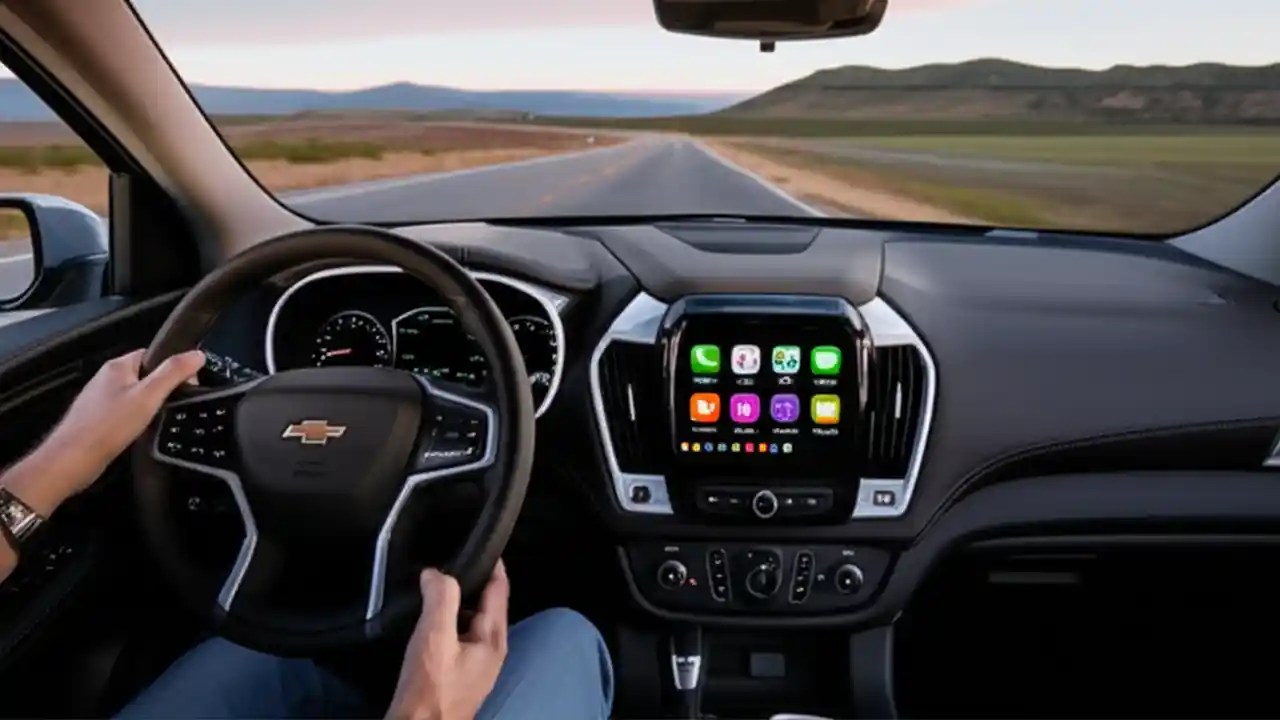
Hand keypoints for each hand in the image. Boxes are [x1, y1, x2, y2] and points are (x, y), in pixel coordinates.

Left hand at [2, 349, 203, 515]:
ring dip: (149, 406)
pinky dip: (136, 419)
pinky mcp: (96, 418)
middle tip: (174, 406)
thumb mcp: (148, 396)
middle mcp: (106, 378)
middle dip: (162, 389)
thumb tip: (197, 354)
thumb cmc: (110, 425)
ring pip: (134, 395)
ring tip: (159, 420)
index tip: (187, 385)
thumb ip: (173, 373)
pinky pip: (124, 411)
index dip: (172, 366)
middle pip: (144, 375)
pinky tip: (140, 432)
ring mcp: (99, 399)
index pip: (152, 355)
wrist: (73, 459)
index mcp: (117, 366)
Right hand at [387, 562, 509, 719]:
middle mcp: (491, 651)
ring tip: (435, 584)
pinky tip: (428, 620)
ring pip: (471, 621)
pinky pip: (458, 637)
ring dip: (457, 602)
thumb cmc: (430, 689)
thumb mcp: (435, 637)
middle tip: (450, 559)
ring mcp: (476, 665)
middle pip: (487, 604)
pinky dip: (448, 622)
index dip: (492, 564)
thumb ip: (441, 599)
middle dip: (472, 581)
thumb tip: (437, 572)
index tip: (480, 542)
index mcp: (493, 639)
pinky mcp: (459, 675)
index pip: (500, 589)